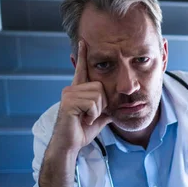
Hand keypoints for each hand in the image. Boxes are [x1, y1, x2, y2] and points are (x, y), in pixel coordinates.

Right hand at [51, 39, 111, 153]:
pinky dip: (92, 114)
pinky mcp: (68, 102)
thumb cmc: (82, 131)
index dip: (83, 56)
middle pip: (100, 87)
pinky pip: (92, 103)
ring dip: (97, 111)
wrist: (70, 145)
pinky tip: (83, 119)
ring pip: (98, 95)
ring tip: (85, 118)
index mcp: (78, 90)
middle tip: (90, 115)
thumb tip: (118, 105)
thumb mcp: (99, 117)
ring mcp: (69, 94)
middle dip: (102, 104)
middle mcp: (71, 88)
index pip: (82, 69)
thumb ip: (106, 108)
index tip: (84, 41)